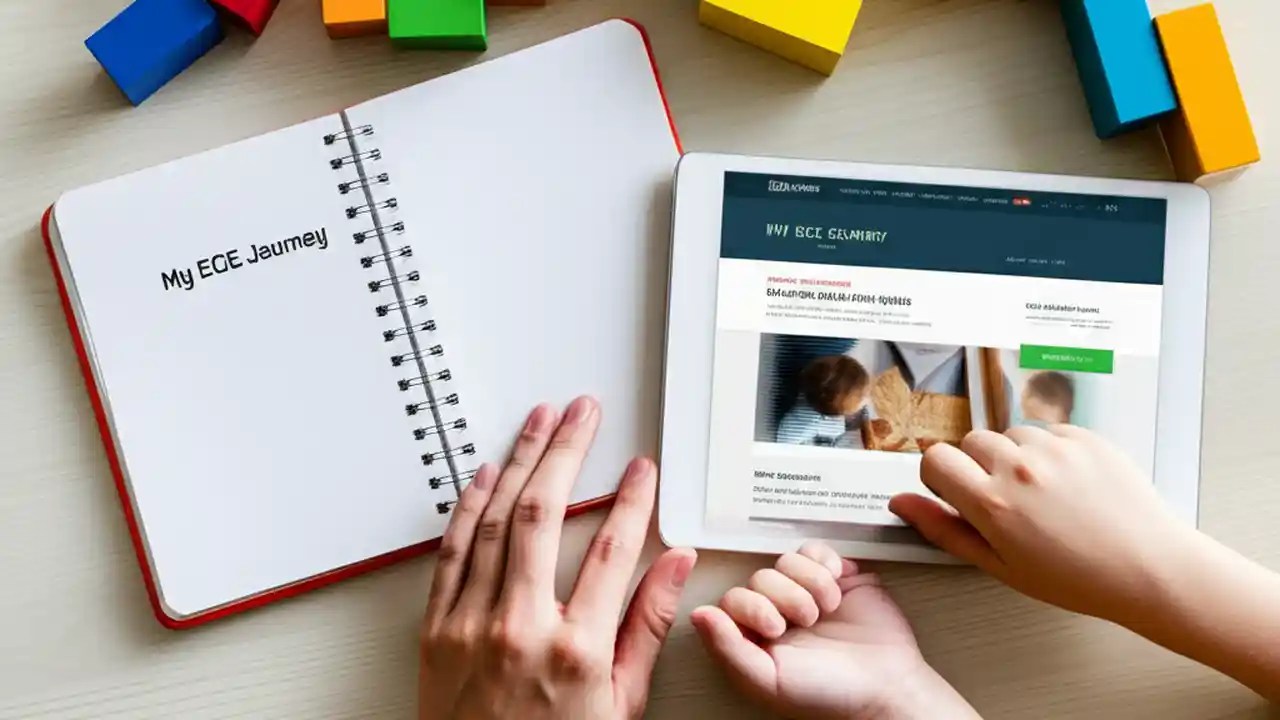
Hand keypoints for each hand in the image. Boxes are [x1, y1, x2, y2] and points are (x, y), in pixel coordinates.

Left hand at [418, 396, 697, 719]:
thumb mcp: (620, 706)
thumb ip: (646, 630)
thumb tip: (674, 569)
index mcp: (577, 649)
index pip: (613, 548)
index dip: (630, 497)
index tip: (639, 468)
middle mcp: (520, 627)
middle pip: (546, 513)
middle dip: (567, 450)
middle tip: (583, 412)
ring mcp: (471, 624)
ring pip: (495, 520)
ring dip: (519, 461)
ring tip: (539, 422)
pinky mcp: (436, 629)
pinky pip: (451, 551)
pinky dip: (467, 506)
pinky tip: (484, 474)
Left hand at [690, 543, 978, 719]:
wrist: (887, 686)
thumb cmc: (827, 693)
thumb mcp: (769, 681)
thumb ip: (729, 648)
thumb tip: (698, 615)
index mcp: (756, 636)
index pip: (733, 598)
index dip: (752, 606)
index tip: (776, 628)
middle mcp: (778, 610)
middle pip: (761, 576)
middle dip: (786, 596)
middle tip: (808, 621)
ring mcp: (806, 591)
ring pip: (788, 560)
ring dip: (810, 581)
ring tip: (827, 607)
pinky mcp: (836, 576)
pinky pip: (817, 550)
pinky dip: (825, 562)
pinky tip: (837, 583)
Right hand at [890, 425, 1188, 622]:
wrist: (1149, 568)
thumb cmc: (1077, 577)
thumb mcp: (999, 565)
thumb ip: (944, 529)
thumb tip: (901, 503)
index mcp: (992, 503)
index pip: (935, 459)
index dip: (941, 477)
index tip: (956, 492)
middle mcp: (1020, 468)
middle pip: (970, 442)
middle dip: (979, 466)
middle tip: (1006, 499)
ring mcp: (1055, 449)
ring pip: (1010, 434)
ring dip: (1016, 456)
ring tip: (1044, 494)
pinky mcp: (1086, 437)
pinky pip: (1049, 432)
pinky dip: (1051, 452)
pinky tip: (1069, 485)